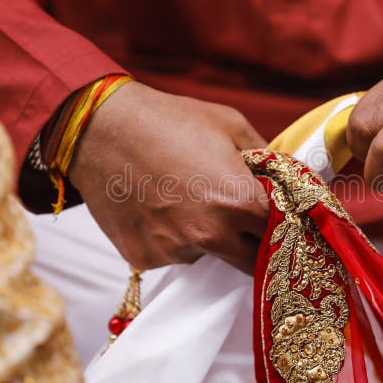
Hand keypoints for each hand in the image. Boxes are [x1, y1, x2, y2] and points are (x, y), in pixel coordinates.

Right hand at [69, 81, 268, 272]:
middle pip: (250, 262)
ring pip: (207, 256)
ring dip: (206, 238)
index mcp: (238, 203)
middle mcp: (209, 235)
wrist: (100, 128)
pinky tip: (158, 206)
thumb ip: (266, 159)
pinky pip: (171, 253)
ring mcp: (174, 251)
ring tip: (183, 199)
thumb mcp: (230, 124)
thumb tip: (282, 180)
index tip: (272, 216)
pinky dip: (171, 237)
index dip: (278, 222)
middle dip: (251, 243)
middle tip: (240, 221)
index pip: (278, 233)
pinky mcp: (144, 258)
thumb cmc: (167, 120)